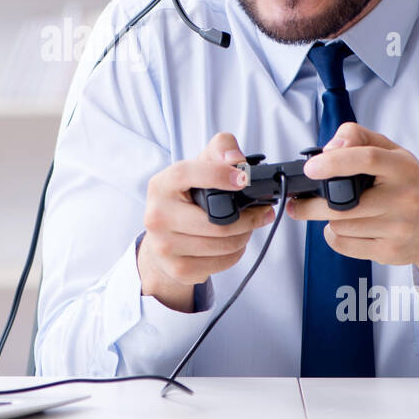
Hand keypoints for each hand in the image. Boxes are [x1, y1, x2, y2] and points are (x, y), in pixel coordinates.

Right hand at [138, 132, 275, 312]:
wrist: (162, 242)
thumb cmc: (185, 201)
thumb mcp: (198, 169)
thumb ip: (220, 150)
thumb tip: (236, 159)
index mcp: (160, 185)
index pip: (186, 174)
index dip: (217, 175)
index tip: (244, 179)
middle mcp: (156, 216)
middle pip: (215, 222)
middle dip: (247, 218)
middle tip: (262, 212)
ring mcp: (164, 246)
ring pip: (222, 245)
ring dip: (244, 236)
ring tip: (247, 227)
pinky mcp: (177, 269)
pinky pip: (220, 263)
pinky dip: (235, 254)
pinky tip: (233, 244)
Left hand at [290, 123, 418, 295]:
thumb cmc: (412, 186)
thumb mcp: (394, 153)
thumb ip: (359, 138)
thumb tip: (328, 147)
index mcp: (403, 167)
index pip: (367, 158)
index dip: (334, 161)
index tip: (311, 168)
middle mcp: (404, 198)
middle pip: (342, 204)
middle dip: (312, 203)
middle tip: (298, 201)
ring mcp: (399, 228)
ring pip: (340, 225)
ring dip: (330, 219)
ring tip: (340, 212)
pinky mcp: (391, 252)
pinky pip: (344, 245)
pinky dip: (335, 236)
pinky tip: (348, 228)